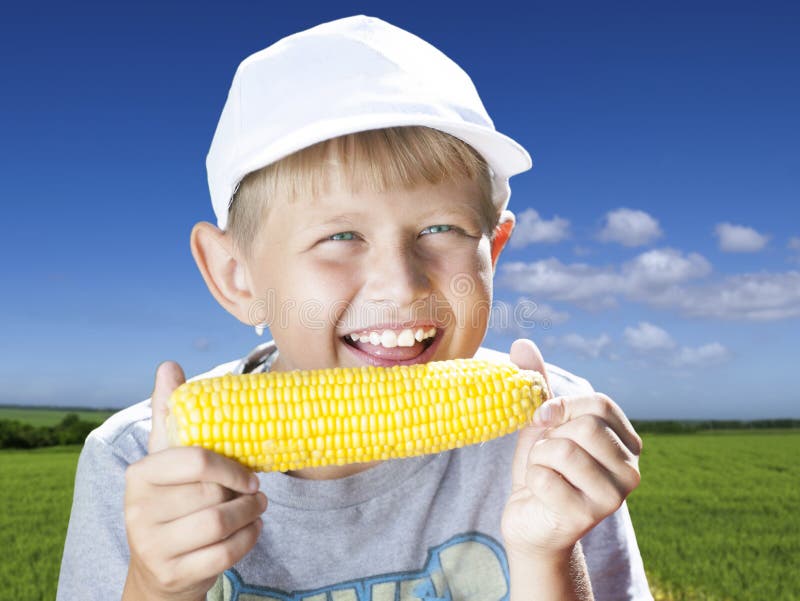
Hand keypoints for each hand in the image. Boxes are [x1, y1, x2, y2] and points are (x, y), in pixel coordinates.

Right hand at [122, 361, 266, 600]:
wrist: (159, 569)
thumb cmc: (173, 502)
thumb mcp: (169, 460)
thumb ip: (170, 414)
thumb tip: (168, 365)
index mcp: (140, 474)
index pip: (196, 459)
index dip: (231, 466)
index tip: (250, 474)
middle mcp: (138, 510)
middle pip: (212, 492)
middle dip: (244, 494)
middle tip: (256, 493)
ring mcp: (152, 546)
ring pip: (220, 523)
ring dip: (250, 515)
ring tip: (256, 509)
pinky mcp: (172, 573)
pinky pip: (225, 553)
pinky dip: (247, 540)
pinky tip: (249, 531)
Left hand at [501, 339, 641, 559]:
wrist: (530, 520)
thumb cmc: (542, 468)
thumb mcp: (541, 423)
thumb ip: (537, 384)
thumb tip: (521, 342)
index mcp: (626, 442)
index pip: (601, 405)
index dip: (564, 406)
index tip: (543, 418)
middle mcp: (630, 470)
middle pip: (586, 427)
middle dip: (550, 437)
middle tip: (546, 455)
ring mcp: (613, 497)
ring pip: (563, 451)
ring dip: (538, 458)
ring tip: (544, 473)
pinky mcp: (588, 517)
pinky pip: (545, 478)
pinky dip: (532, 481)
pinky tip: (541, 495)